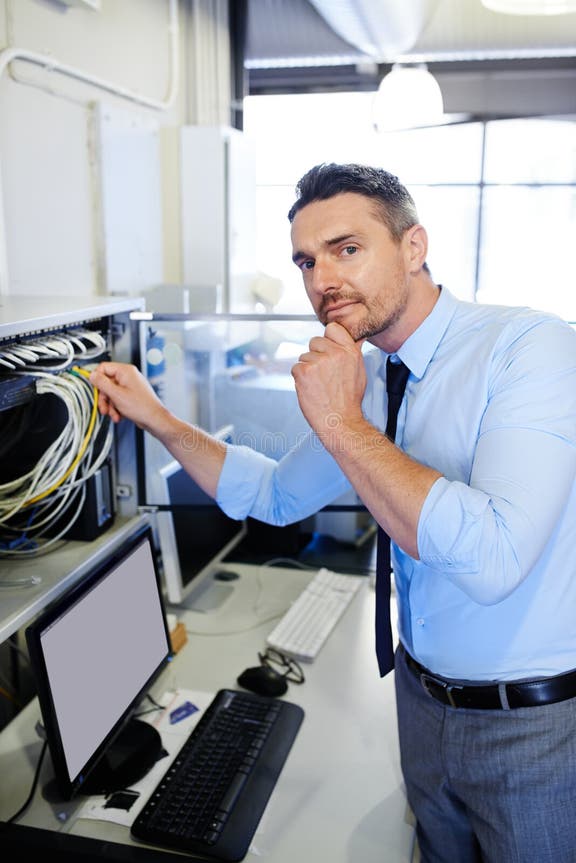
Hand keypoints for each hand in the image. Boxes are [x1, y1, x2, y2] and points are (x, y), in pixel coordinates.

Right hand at [89, 362, 167, 430]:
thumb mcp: (116, 395)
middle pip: (106, 383)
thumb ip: (102, 384)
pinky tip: (118, 416)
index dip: (97, 379)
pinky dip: (116, 408)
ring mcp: (129, 386)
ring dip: (109, 405)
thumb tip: (92, 375)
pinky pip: (117, 399)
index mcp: (125, 371)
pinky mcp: (130, 396)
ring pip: (111, 393)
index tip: (95, 389)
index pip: (103, 367)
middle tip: (103, 407)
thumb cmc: (141, 407)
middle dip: (104, 398)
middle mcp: (128, 376)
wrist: (154, 419)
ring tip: (113, 414)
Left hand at [291, 322, 366, 440]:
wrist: (339, 421)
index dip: (327, 339)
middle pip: (315, 341)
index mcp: (350, 352)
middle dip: (316, 355)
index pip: (332, 328)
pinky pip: (296, 367)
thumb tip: (355, 338)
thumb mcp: (359, 372)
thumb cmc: (348, 401)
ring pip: (304, 356)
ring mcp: (319, 362)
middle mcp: (335, 354)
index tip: (327, 349)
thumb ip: (352, 353)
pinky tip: (311, 388)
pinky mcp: (304, 371)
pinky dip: (299, 379)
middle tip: (323, 374)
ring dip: (307, 369)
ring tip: (319, 385)